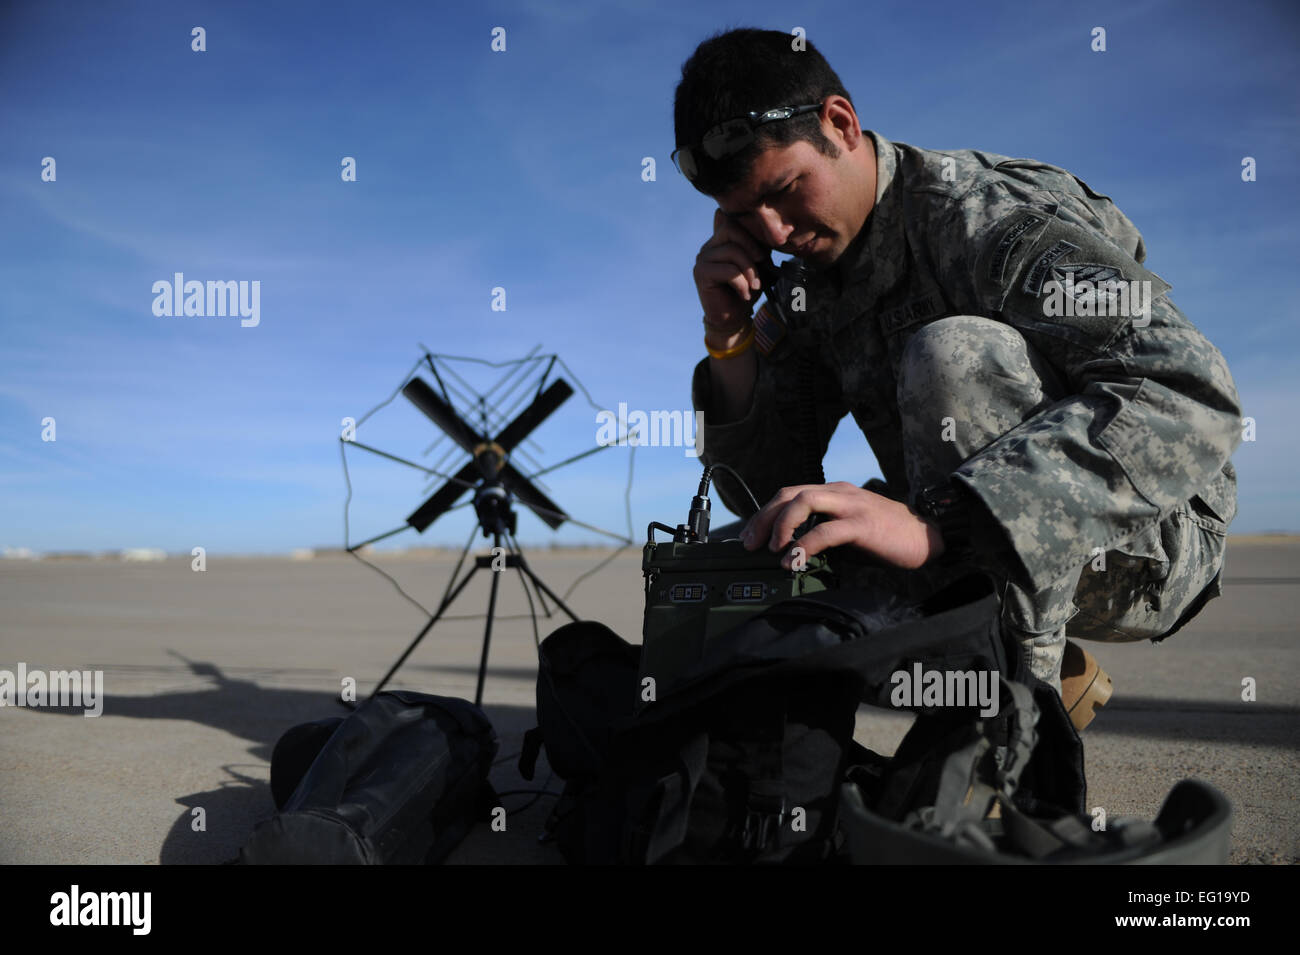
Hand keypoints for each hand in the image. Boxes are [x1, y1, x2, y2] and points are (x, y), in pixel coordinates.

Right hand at [693, 208, 771, 331]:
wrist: (733, 317)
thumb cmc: (746, 289)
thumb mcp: (758, 264)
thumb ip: (760, 246)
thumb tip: (772, 231)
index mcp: (721, 239)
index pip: (733, 219)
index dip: (750, 232)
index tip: (763, 254)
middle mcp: (709, 245)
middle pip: (732, 229)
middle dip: (752, 248)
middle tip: (762, 266)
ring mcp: (702, 258)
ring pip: (732, 251)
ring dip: (750, 271)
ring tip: (754, 286)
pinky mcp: (701, 273)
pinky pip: (728, 271)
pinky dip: (742, 284)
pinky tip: (744, 295)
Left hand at [739, 481, 945, 570]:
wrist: (926, 537)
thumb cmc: (887, 536)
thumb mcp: (848, 529)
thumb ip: (823, 532)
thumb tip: (791, 551)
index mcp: (833, 492)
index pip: (789, 493)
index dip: (765, 513)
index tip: (750, 535)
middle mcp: (838, 493)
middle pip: (789, 494)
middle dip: (763, 518)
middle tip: (750, 544)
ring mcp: (850, 506)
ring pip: (803, 502)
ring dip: (780, 525)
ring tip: (773, 549)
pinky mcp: (862, 524)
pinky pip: (825, 531)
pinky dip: (804, 545)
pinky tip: (794, 560)